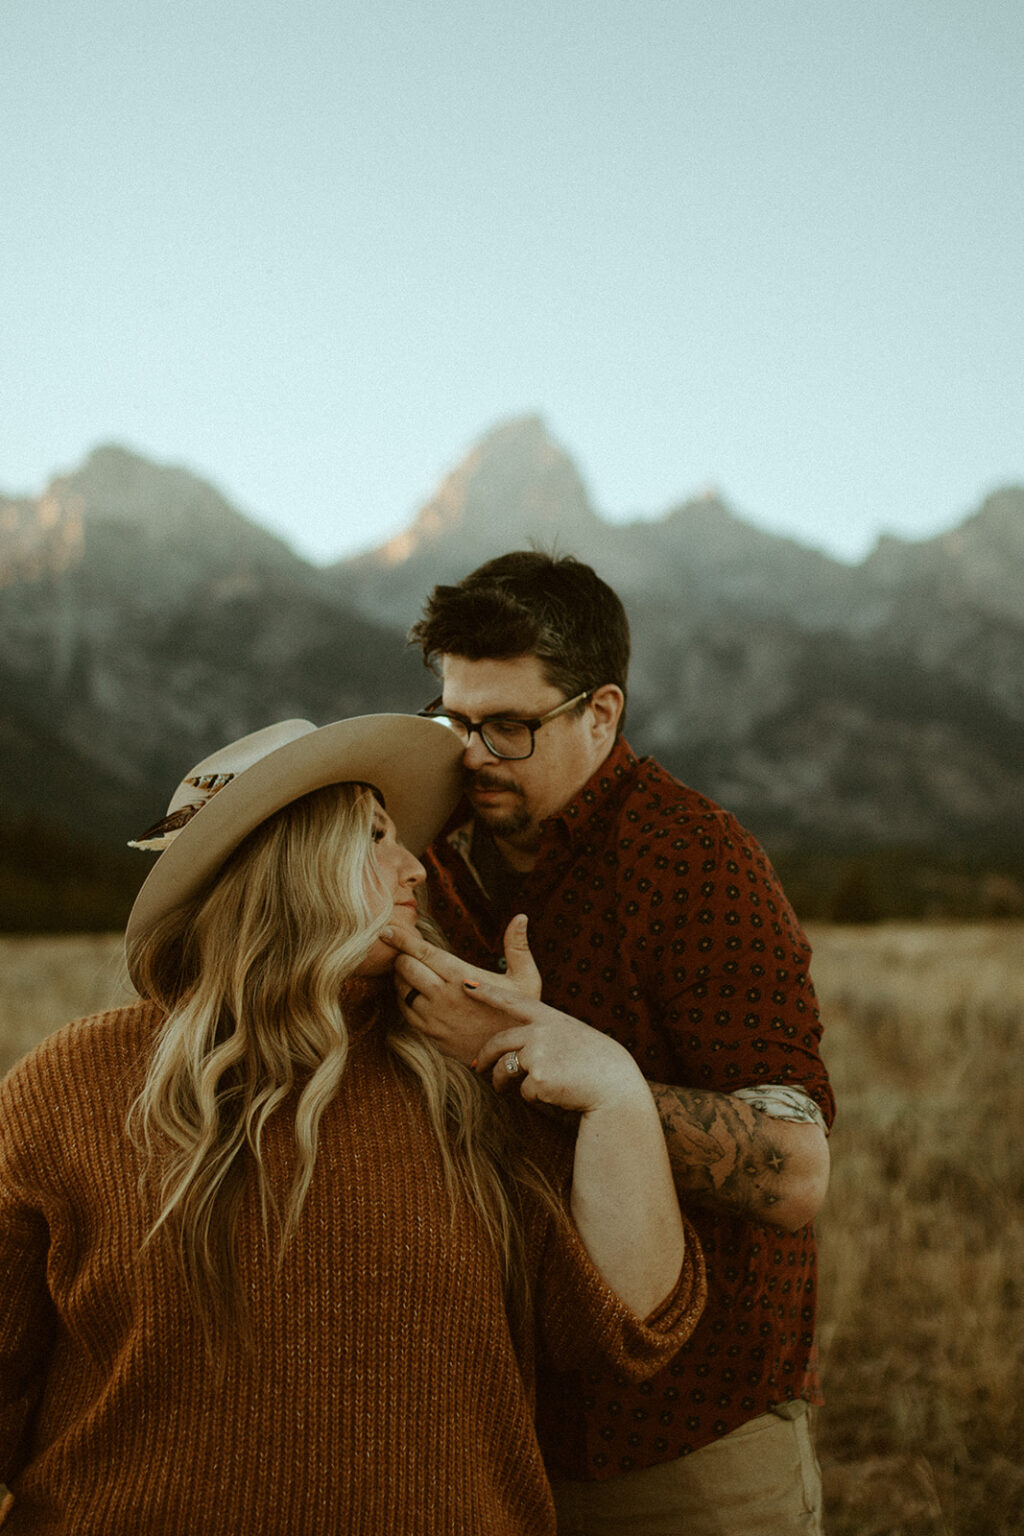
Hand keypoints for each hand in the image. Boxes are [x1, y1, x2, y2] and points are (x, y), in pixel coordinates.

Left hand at [382, 914, 540, 1064]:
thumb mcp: (526, 979)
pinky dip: (402, 997)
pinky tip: (411, 991)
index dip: (402, 939)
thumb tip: (521, 916)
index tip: (386, 930)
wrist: (512, 1057)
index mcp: (463, 978)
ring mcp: (434, 1018)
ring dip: (400, 977)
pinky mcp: (431, 1034)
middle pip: (406, 968)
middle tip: (403, 950)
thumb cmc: (519, 1015)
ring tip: (407, 969)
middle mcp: (444, 997)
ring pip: (401, 990)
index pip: (424, 953)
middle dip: (401, 956)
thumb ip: (517, 946)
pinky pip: (405, 1011)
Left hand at [469, 984, 648, 1116]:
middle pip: (498, 1041)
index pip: (512, 1001)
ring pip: (504, 1069)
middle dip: (484, 1056)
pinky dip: (533, 1097)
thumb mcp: (573, 1037)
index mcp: (550, 1018)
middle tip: (477, 1067)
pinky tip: (555, 1095)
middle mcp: (540, 1031)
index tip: (466, 985)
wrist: (615, 1086)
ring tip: (507, 1090)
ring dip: (501, 1083)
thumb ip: (547, 1034)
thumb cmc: (597, 1064)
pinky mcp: (536, 1078)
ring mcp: (537, 1054)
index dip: (488, 993)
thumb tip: (518, 1048)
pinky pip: (523, 1092)